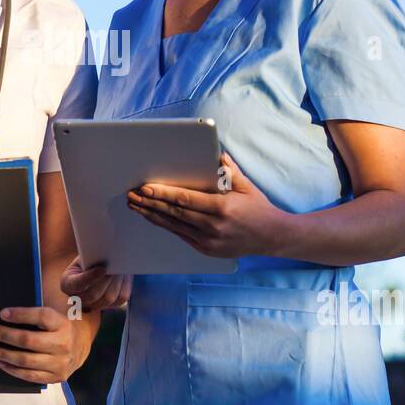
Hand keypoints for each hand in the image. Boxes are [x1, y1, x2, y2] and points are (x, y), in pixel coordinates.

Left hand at [0, 306, 77, 383]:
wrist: (81, 346)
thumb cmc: (60, 326)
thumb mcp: (55, 314)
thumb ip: (36, 314)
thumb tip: (6, 313)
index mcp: (63, 323)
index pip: (41, 316)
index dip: (20, 315)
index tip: (2, 313)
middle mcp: (63, 343)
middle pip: (28, 340)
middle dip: (3, 335)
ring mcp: (60, 363)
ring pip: (25, 360)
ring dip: (2, 354)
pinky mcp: (56, 377)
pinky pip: (30, 375)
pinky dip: (13, 369)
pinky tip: (1, 362)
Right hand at [60, 257, 131, 310]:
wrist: (98, 261)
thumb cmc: (89, 255)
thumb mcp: (85, 254)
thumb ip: (90, 258)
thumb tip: (103, 262)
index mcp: (67, 284)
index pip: (77, 284)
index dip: (90, 278)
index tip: (103, 269)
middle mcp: (77, 299)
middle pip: (93, 295)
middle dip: (106, 280)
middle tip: (115, 266)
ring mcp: (94, 305)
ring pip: (109, 298)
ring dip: (116, 281)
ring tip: (120, 268)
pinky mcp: (110, 305)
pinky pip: (120, 299)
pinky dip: (124, 285)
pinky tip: (123, 274)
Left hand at [128, 151, 283, 258]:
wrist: (272, 237)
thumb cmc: (258, 208)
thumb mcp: (246, 186)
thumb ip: (228, 171)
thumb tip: (215, 154)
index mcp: (222, 208)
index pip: (185, 199)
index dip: (162, 194)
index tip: (145, 188)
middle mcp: (213, 227)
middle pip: (174, 213)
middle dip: (150, 203)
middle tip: (131, 195)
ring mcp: (209, 241)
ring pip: (173, 226)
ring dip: (151, 215)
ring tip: (135, 205)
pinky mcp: (206, 250)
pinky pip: (180, 235)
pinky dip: (164, 225)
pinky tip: (152, 216)